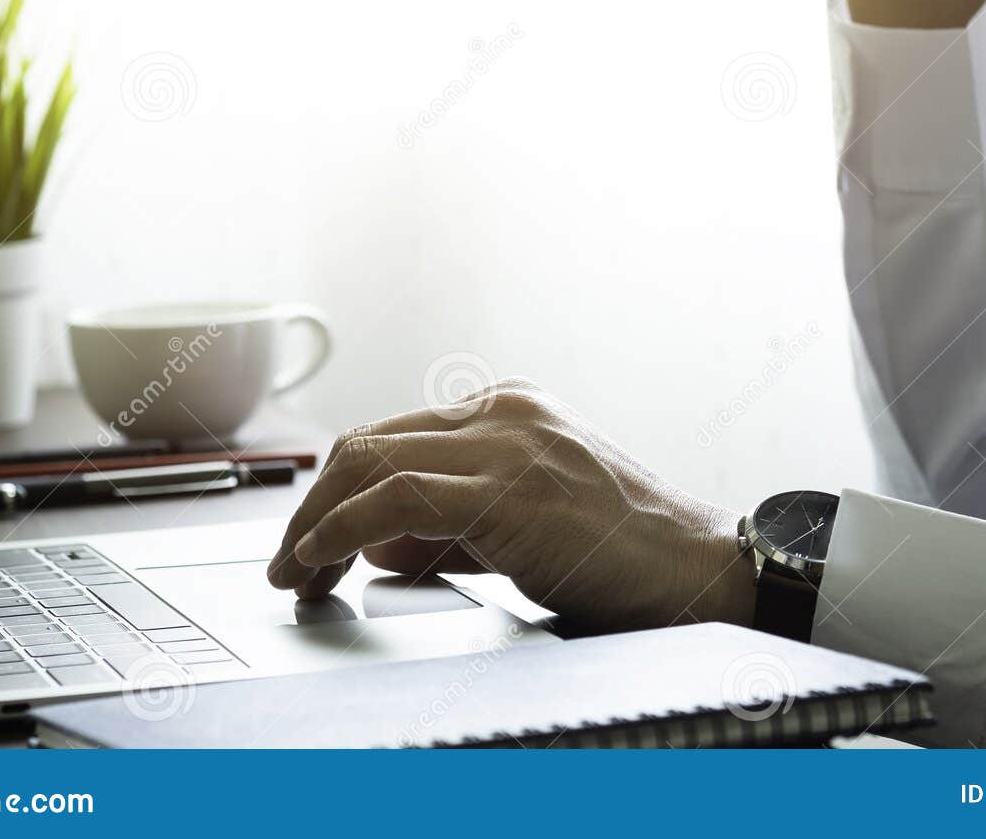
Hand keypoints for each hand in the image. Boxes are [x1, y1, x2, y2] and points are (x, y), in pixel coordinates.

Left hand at [266, 378, 756, 631]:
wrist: (697, 569)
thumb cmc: (623, 556)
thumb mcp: (522, 529)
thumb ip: (451, 529)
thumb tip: (378, 546)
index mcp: (510, 411)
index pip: (392, 438)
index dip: (336, 493)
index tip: (309, 543)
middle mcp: (504, 413)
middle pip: (369, 443)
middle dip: (313, 506)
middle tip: (288, 565)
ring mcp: (508, 443)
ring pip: (370, 461)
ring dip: (316, 522)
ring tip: (295, 574)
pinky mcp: (510, 489)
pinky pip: (396, 498)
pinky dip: (343, 529)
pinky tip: (321, 559)